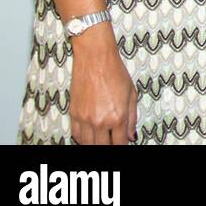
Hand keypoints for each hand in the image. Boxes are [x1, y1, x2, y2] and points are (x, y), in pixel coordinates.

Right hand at [69, 25, 136, 144]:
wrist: (95, 58)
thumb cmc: (115, 72)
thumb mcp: (131, 94)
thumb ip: (132, 118)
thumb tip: (131, 135)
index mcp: (117, 117)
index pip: (119, 143)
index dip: (122, 146)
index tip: (123, 144)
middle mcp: (100, 121)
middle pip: (102, 147)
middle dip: (108, 146)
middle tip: (112, 141)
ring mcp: (84, 119)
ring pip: (87, 144)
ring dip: (95, 144)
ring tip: (102, 140)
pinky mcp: (73, 113)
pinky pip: (75, 134)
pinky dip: (82, 138)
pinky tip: (89, 135)